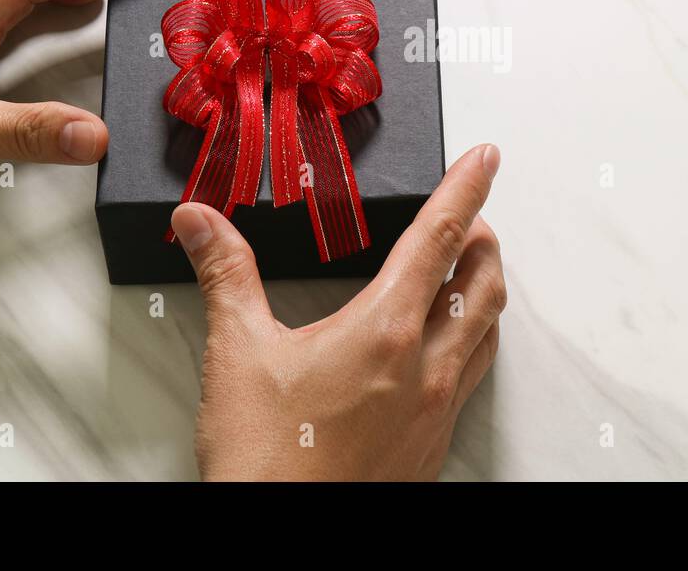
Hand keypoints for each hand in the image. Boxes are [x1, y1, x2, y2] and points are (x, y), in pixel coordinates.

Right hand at [173, 143, 504, 480]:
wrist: (284, 539)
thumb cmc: (265, 459)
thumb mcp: (238, 354)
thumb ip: (226, 274)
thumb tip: (199, 220)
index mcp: (385, 329)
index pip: (442, 237)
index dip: (468, 188)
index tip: (487, 156)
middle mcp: (426, 365)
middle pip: (484, 280)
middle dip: (483, 235)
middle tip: (467, 212)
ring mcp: (436, 407)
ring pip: (488, 328)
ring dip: (485, 286)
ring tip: (464, 266)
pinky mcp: (434, 442)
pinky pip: (474, 374)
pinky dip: (473, 338)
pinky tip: (445, 341)